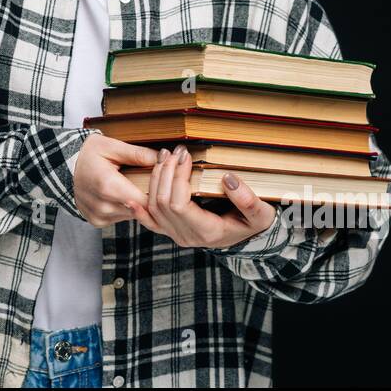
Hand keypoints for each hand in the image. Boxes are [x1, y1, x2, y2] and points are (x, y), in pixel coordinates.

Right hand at [72, 133, 160, 226]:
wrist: (62, 166)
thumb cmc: (87, 153)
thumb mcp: (111, 146)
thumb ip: (137, 154)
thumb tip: (162, 158)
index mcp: (108, 186)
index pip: (145, 202)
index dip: (158, 194)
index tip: (164, 184)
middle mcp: (103, 206)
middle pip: (140, 210)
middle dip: (149, 198)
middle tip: (152, 183)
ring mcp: (99, 216)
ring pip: (132, 216)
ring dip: (137, 205)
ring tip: (135, 186)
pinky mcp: (96, 221)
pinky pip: (120, 218)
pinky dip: (125, 208)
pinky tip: (121, 195)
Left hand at [124, 143, 278, 248]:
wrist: (250, 238)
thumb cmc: (255, 224)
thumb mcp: (261, 214)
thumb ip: (247, 200)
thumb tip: (228, 179)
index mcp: (207, 232)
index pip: (178, 204)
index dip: (178, 178)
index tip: (186, 156)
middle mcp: (187, 236)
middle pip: (162, 203)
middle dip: (166, 173)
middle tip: (175, 151)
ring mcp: (177, 234)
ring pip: (153, 207)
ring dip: (155, 179)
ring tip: (164, 157)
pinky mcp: (171, 230)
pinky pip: (150, 221)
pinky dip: (138, 209)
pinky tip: (130, 197)